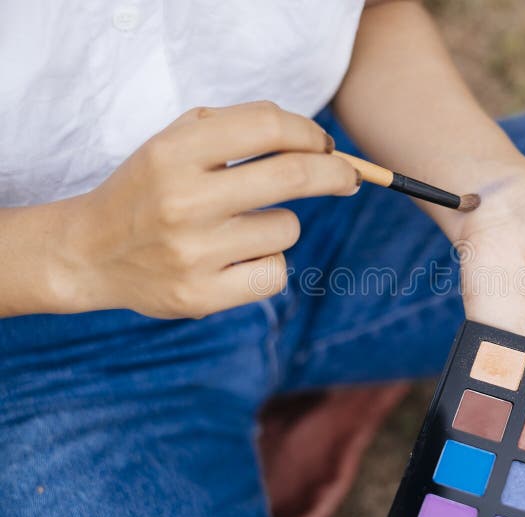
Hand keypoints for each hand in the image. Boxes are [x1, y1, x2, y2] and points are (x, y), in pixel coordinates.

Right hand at [53, 101, 358, 317]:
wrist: (89, 252)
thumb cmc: (149, 189)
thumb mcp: (174, 142)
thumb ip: (236, 129)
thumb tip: (318, 147)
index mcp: (174, 153)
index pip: (267, 126)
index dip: (308, 132)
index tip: (323, 144)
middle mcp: (183, 201)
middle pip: (294, 176)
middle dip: (336, 173)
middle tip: (350, 176)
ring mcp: (192, 253)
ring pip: (287, 229)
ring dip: (280, 224)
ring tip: (239, 227)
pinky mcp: (201, 296)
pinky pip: (275, 273)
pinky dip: (267, 262)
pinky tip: (234, 260)